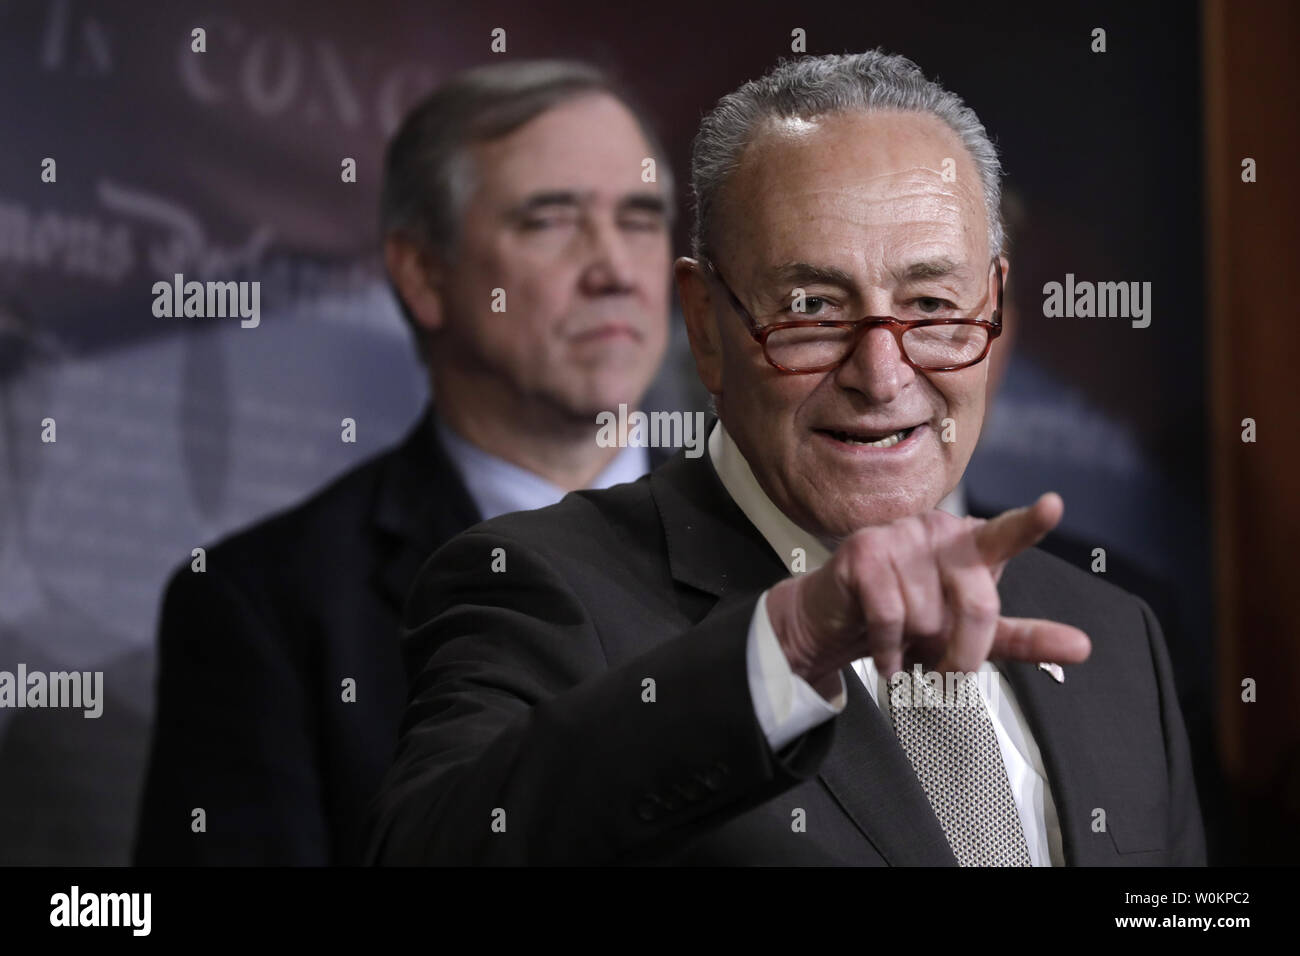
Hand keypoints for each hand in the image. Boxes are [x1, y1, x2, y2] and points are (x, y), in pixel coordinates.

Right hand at [764, 493, 1090, 695]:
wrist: (836, 624)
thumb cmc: (907, 622)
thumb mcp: (971, 637)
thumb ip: (1026, 639)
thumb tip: (1081, 647)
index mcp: (972, 545)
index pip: (1008, 534)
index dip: (1031, 522)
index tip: (1053, 506)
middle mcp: (940, 531)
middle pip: (977, 603)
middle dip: (963, 652)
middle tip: (944, 670)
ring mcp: (900, 535)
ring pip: (928, 616)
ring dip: (913, 646)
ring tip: (899, 638)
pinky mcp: (864, 550)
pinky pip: (890, 616)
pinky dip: (887, 649)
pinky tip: (882, 652)